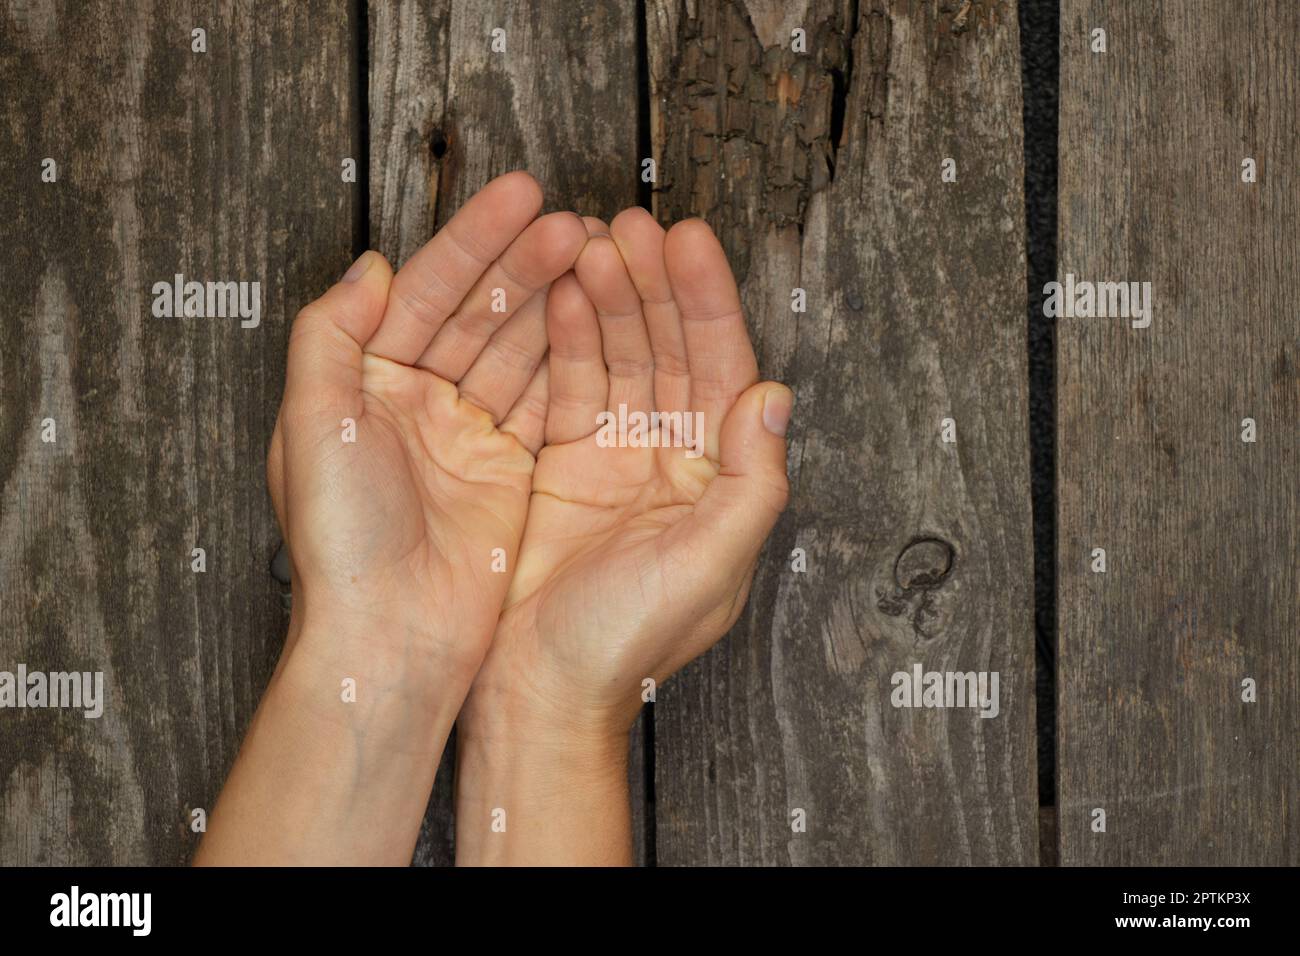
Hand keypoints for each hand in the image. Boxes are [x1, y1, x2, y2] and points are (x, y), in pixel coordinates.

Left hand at [198, 172, 586, 864]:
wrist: (390, 638)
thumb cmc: (340, 543)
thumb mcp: (310, 425)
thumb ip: (329, 334)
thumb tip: (372, 265)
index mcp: (363, 383)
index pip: (425, 292)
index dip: (471, 239)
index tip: (522, 194)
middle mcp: (416, 402)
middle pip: (478, 311)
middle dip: (523, 263)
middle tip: (573, 221)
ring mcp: (468, 435)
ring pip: (518, 347)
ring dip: (553, 300)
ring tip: (596, 253)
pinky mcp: (511, 470)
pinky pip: (543, 398)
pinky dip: (568, 357)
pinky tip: (595, 316)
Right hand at [455, 211, 791, 863]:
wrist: (540, 687)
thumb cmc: (629, 640)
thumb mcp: (710, 562)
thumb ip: (751, 480)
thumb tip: (776, 397)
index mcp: (719, 480)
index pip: (722, 370)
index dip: (709, 303)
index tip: (688, 240)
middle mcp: (673, 460)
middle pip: (672, 350)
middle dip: (655, 285)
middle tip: (629, 226)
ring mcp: (616, 456)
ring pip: (622, 356)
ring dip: (609, 298)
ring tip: (588, 244)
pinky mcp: (563, 461)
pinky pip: (571, 383)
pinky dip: (567, 337)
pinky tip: (559, 292)